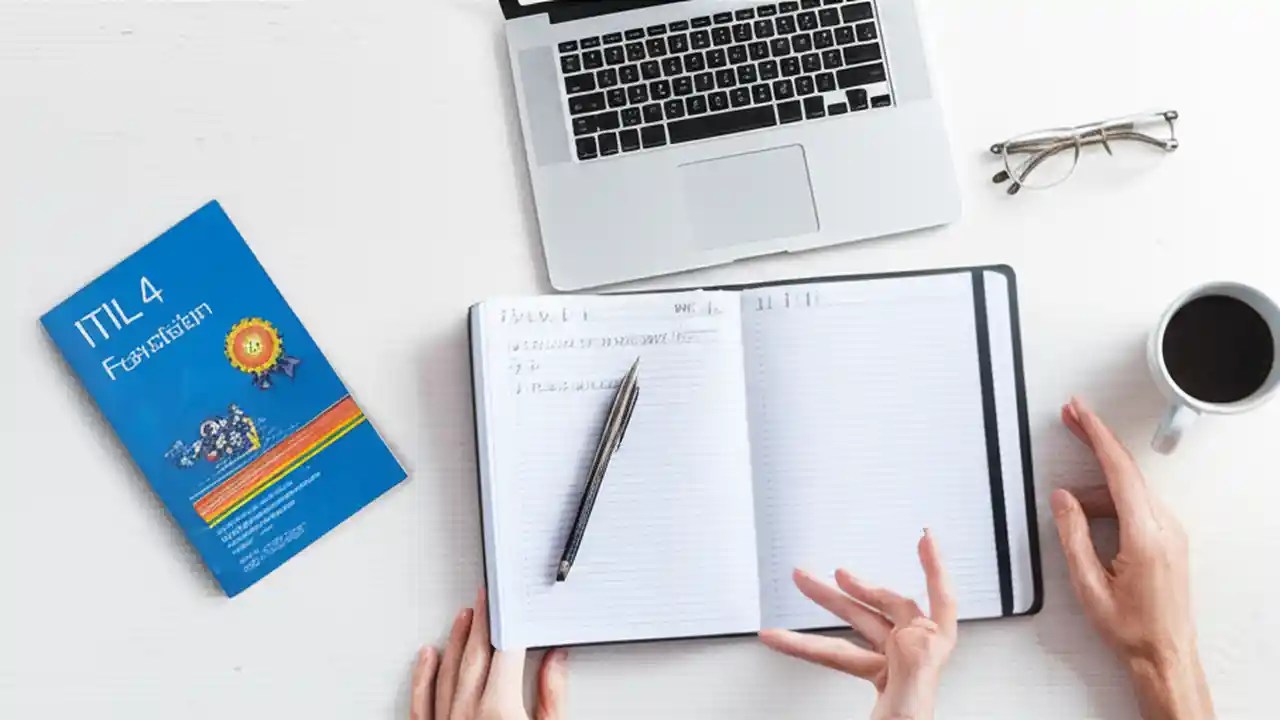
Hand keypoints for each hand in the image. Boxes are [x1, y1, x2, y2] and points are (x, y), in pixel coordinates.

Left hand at [410, 590, 567, 719]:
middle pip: (474, 656)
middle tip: (485, 599)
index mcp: (500, 711)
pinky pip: (421, 702)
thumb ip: (551, 697)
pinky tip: (427, 656)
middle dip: (481, 623)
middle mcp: (468, 715)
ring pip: (447, 673)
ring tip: (464, 617)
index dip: (509, 626)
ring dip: (456, 641)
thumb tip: (555, 662)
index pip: (505, 653)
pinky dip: (423, 676)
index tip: (511, 607)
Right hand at [759, 531, 956, 719]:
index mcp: (926, 662)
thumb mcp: (907, 710)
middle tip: (816, 575)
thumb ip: (912, 669)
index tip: (925, 538)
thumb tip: (913, 629)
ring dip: (823, 613)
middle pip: (883, 611)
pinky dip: (813, 647)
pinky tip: (792, 640)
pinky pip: (843, 657)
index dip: (934, 568)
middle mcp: (914, 664)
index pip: (940, 603)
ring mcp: (895, 677)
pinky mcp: (879, 691)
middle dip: (847, 590)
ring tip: (797, 593)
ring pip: (856, 632)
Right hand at [1053, 397, 1214, 719]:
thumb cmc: (1129, 628)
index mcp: (1145, 535)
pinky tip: (1089, 515)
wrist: (1164, 653)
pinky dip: (1110, 500)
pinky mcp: (1169, 538)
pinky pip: (1137, 504)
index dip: (1097, 436)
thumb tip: (1063, 498)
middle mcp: (1164, 527)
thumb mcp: (1088, 583)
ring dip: (1098, 483)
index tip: (1080, 412)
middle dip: (1096, 441)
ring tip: (1068, 502)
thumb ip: (1072, 535)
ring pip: (1129, 489)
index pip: (1119, 472)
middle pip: (1126, 470)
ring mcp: (1170, 531)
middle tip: (1071, 416)